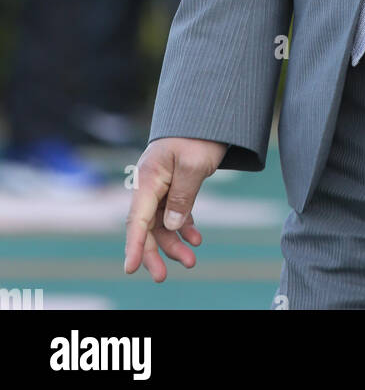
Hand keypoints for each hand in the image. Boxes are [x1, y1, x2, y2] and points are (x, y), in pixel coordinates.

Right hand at [124, 137, 227, 281]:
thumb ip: (182, 197)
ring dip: (174, 241)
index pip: (137, 219)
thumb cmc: (200, 135)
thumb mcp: (194, 166)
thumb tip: (171, 226)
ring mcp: (162, 183)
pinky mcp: (175, 182)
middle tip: (162, 278)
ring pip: (161, 221)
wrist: (209, 111)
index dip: (134, 246)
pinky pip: (174, 210)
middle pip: (146, 226)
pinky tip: (195, 237)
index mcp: (148, 178)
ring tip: (192, 259)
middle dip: (154, 252)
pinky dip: (183, 225)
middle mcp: (150, 183)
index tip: (130, 269)